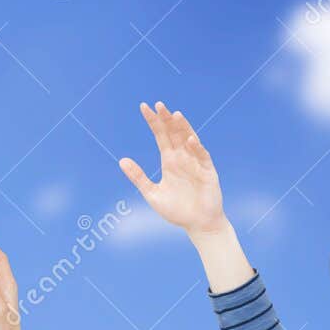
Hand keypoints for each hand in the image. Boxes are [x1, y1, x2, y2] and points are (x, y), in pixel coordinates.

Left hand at [118, 101, 225, 234]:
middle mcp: (183, 158)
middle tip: (158, 105)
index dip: (153, 122)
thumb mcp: (152, 193)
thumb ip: (138, 177)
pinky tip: (189, 139)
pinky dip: (196, 148)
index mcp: (169, 161)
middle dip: (167, 119)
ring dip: (182, 128)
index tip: (144, 107)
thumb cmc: (176, 210)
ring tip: (174, 115)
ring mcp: (196, 163)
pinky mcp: (208, 172)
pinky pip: (202, 157)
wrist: (197, 224)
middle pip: (174, 134)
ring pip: (189, 140)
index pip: (160, 136)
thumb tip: (121, 160)